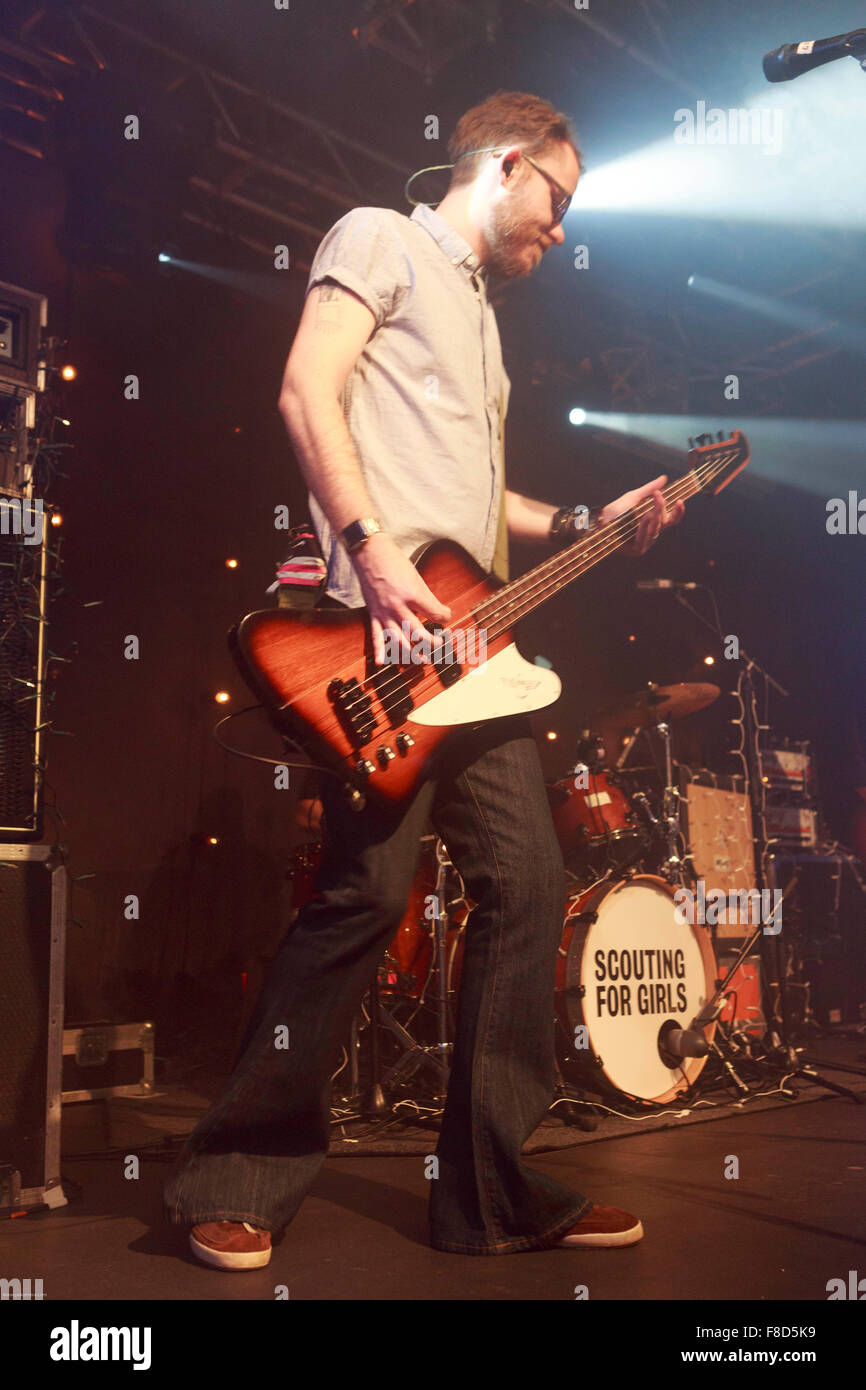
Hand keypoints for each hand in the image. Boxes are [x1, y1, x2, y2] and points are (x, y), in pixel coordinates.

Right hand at [352, 532, 451, 664]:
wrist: (369, 553)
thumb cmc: (393, 561)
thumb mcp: (415, 577)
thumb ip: (424, 596)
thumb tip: (434, 610)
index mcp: (412, 594)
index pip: (435, 613)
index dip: (445, 617)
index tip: (446, 617)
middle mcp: (398, 606)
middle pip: (418, 632)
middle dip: (431, 641)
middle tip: (439, 644)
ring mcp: (385, 612)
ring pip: (399, 640)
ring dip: (411, 653)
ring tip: (421, 660)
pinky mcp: (374, 614)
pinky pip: (376, 635)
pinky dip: (379, 650)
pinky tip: (382, 662)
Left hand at [599, 474, 684, 556]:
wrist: (599, 520)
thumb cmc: (616, 510)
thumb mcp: (634, 497)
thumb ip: (649, 489)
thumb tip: (664, 478)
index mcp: (654, 522)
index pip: (672, 519)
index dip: (678, 512)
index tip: (680, 501)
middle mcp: (651, 533)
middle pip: (664, 523)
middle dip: (662, 509)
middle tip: (659, 496)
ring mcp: (644, 543)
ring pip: (655, 530)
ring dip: (654, 518)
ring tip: (650, 509)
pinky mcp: (636, 550)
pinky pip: (644, 539)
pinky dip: (644, 528)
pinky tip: (644, 519)